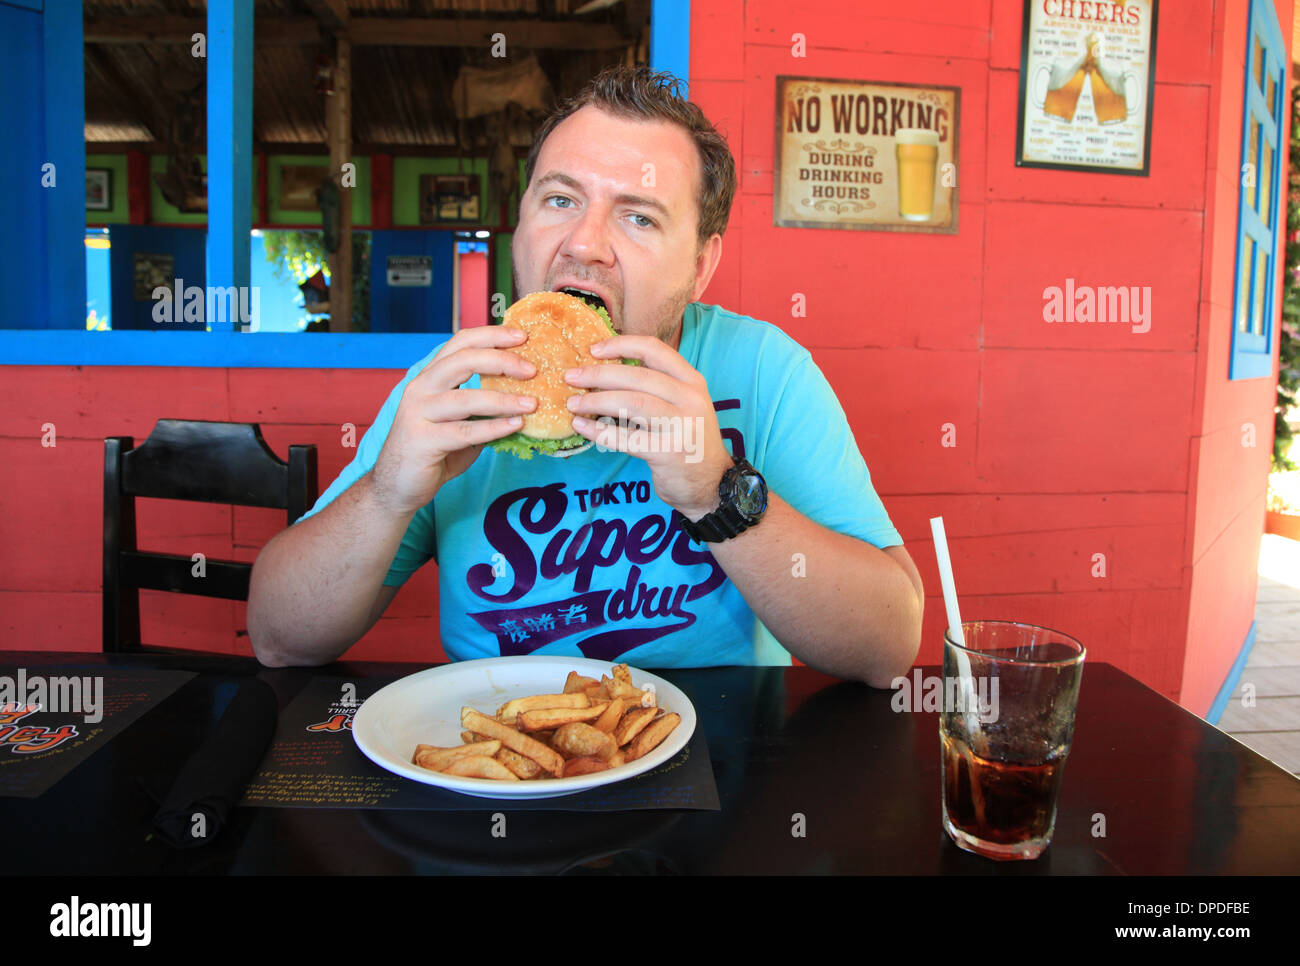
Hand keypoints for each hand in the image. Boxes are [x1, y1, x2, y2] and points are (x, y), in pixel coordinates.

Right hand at [369, 326, 537, 515]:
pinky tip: (515, 426)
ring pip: (465, 398)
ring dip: (503, 400)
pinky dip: (492, 427)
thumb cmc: (434, 449)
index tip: (522, 336)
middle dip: (501, 361)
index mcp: (431, 376)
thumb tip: (525, 394)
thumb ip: (481, 404)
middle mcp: (421, 388)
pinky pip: (463, 431)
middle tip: (532, 370)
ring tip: (531, 404)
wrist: (397, 484)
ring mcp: (418, 413)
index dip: (491, 336)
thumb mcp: (459, 419)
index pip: (461, 343)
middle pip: (463, 360)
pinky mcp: (421, 440)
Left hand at [563, 336, 733, 518]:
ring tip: (572, 404)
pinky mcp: (668, 453)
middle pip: (637, 377)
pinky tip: (581, 427)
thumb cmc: (687, 440)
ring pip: (631, 404)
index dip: (621, 345)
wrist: (712, 484)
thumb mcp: (684, 405)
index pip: (655, 350)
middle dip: (598, 375)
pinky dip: (599, 431)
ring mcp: (681, 426)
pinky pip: (626, 438)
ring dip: (596, 402)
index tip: (593, 349)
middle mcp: (690, 399)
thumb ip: (657, 387)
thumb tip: (605, 370)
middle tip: (571, 377)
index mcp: (692, 381)